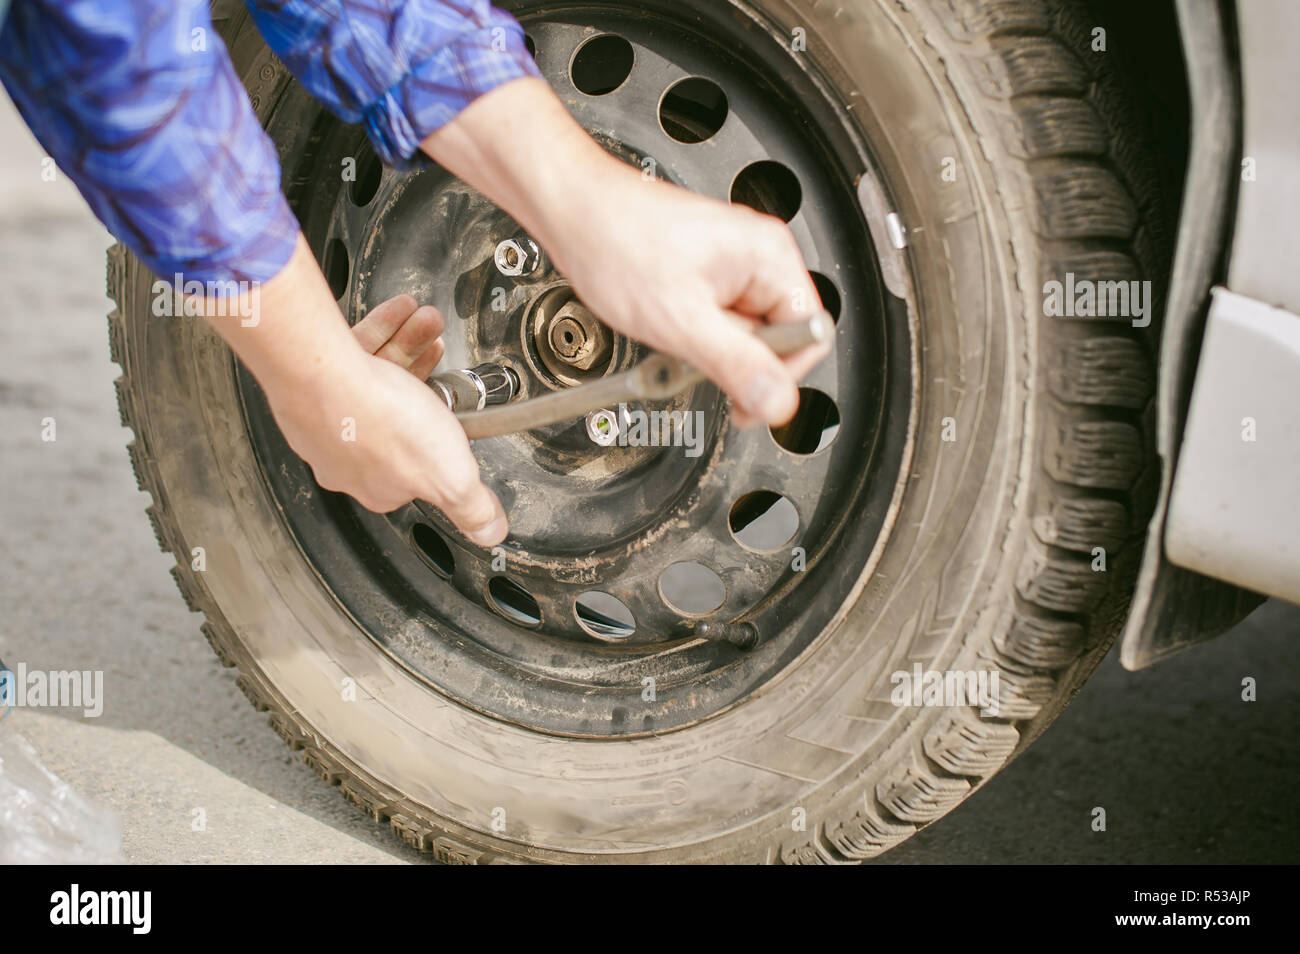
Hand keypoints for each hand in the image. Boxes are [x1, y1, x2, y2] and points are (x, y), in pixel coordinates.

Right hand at [208, 240, 506, 541]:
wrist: (322, 374)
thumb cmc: (381, 425)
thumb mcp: (452, 477)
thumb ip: (473, 507)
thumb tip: (491, 532)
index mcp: (381, 486)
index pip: (420, 467)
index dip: (442, 436)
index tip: (456, 409)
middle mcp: (349, 457)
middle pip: (401, 415)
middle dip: (428, 377)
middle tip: (442, 350)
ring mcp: (327, 420)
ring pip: (379, 379)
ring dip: (410, 348)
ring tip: (428, 322)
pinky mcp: (311, 384)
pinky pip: (353, 355)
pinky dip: (381, 332)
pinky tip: (401, 313)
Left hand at [551, 172, 829, 427]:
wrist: (574, 212)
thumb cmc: (617, 243)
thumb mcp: (681, 319)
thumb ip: (736, 364)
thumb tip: (778, 402)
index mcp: (769, 256)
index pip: (810, 334)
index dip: (781, 375)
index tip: (750, 400)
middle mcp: (760, 256)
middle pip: (779, 336)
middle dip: (739, 362)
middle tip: (698, 366)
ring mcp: (734, 264)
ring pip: (745, 334)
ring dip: (712, 350)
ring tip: (674, 339)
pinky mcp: (709, 274)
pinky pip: (719, 322)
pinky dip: (696, 336)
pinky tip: (669, 329)